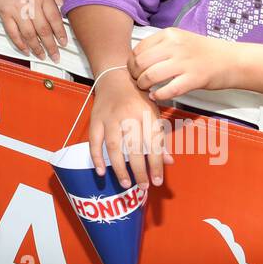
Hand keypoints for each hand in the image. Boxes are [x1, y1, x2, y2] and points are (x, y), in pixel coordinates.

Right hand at [0, 0, 67, 60]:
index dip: (60, 33)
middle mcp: (31, 3)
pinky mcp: (5, 14)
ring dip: (36, 48)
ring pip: (28, 34)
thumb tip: (66, 12)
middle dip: (50, 46)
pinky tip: (26, 50)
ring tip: (42, 56)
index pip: (55, 18)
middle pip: (43, 29)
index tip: (63, 44)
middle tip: (55, 57)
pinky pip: (13, 33)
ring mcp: (17, 10)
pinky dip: (20, 44)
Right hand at [87, 68, 172, 187]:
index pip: (153, 143)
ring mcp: (110, 117)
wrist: (115, 76)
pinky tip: (101, 171)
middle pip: (135, 148)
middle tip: (144, 186)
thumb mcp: (154, 112)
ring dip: (119, 167)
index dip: (156, 164)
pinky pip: (94, 141)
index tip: (158, 180)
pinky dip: (96, 157)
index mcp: (147, 113)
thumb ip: (159, 137)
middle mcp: (129, 115)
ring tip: (126, 183)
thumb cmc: (138, 96)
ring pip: (115, 146)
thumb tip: (168, 161)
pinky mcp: (96, 119)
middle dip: (140, 170)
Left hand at [128, 27, 239, 99]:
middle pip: (141, 62)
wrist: (232, 60)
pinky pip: (168, 89)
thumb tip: (137, 59)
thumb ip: (160, 46)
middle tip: (138, 81)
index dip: (132, 62)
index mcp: (169, 34)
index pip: (139, 48)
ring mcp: (185, 62)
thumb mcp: (180, 39)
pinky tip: (157, 96)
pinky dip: (158, 95)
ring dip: (143, 85)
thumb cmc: (205, 52)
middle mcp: (175, 46)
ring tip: (146, 88)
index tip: (134, 70)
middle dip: (134, 75)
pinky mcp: (194, 78)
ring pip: (150, 75)